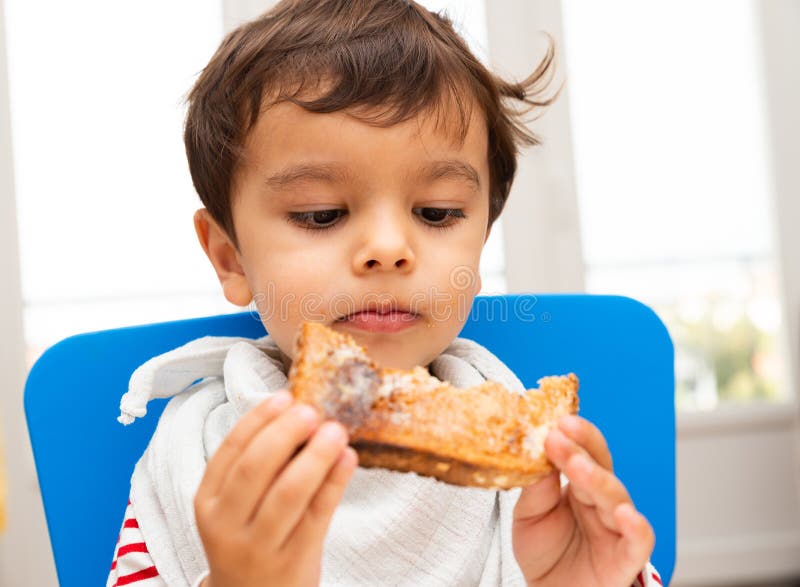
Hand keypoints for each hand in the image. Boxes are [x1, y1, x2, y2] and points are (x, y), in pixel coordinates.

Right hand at [194, 390, 357, 586]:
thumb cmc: (250, 541)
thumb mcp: (236, 508)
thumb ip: (257, 468)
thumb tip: (297, 414)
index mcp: (209, 502)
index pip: (230, 451)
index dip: (258, 419)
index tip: (285, 396)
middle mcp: (227, 524)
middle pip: (255, 468)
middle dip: (286, 433)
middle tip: (312, 411)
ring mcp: (259, 546)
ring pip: (288, 493)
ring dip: (315, 456)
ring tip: (337, 431)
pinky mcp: (294, 561)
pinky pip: (318, 515)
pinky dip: (335, 483)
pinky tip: (348, 459)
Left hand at [512, 415, 653, 586]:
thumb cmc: (544, 551)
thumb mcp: (528, 516)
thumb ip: (535, 489)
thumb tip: (535, 455)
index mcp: (580, 485)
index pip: (584, 452)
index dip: (574, 436)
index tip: (556, 421)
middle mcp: (601, 501)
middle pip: (600, 468)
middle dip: (582, 448)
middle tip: (560, 434)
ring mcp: (616, 527)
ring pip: (616, 497)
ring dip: (598, 479)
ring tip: (577, 464)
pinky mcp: (626, 558)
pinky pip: (639, 540)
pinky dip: (636, 526)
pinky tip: (624, 513)